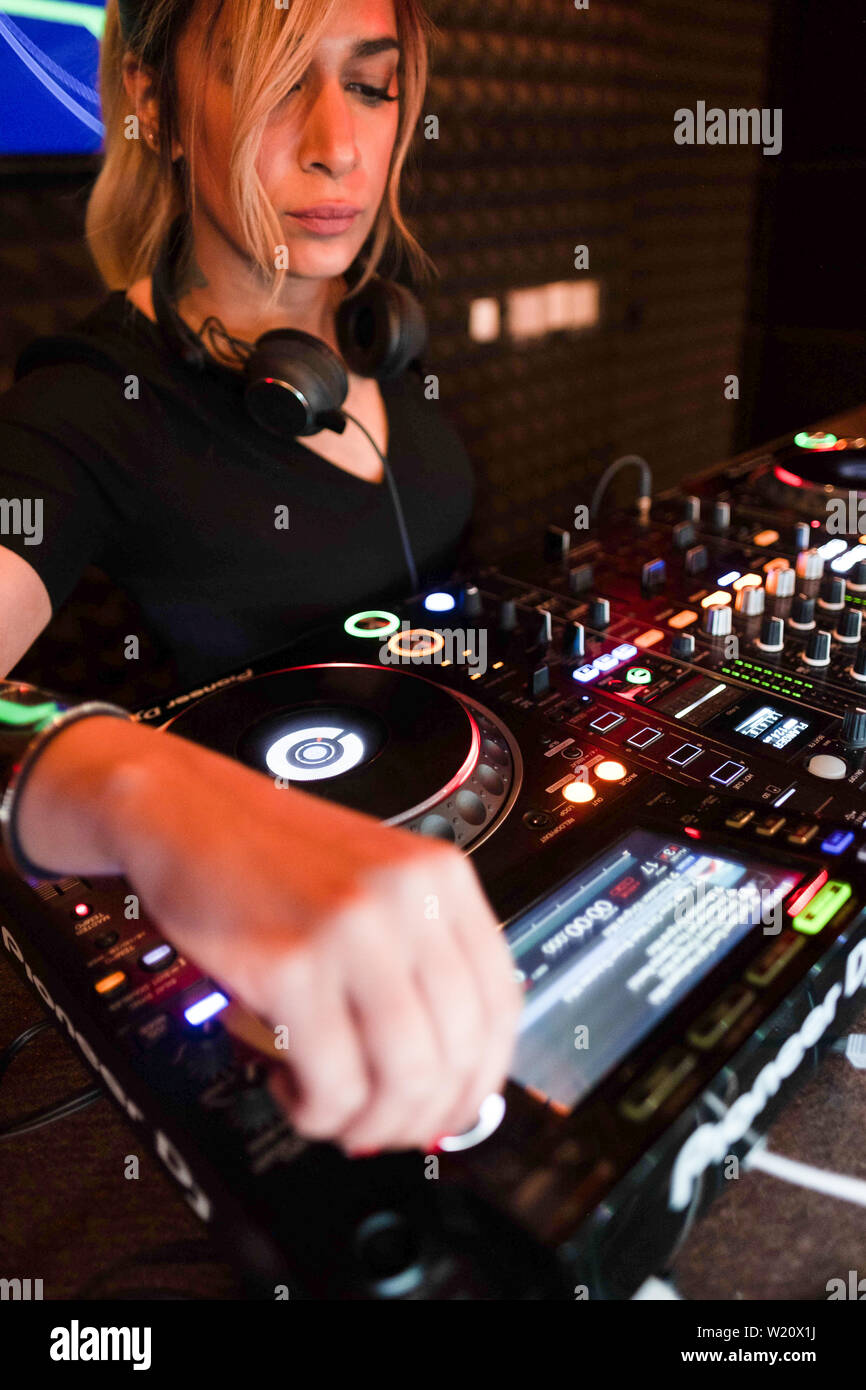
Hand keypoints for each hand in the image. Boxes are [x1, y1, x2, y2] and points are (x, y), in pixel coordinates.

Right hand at [109, 729, 522, 1153]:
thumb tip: (446, 1064)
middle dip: (424, 1114)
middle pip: (458, 1049)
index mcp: (441, 879)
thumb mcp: (375, 881)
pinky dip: (319, 1111)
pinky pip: (333, 1079)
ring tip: (338, 1116)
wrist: (187, 812)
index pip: (501, 1003)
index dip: (481, 1077)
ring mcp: (355, 930)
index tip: (455, 1107)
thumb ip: (417, 954)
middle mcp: (410, 900)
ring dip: (373, 1123)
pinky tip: (295, 1089)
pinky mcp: (294, 964)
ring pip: (405, 1074)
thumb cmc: (270, 852)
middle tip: (388, 1128)